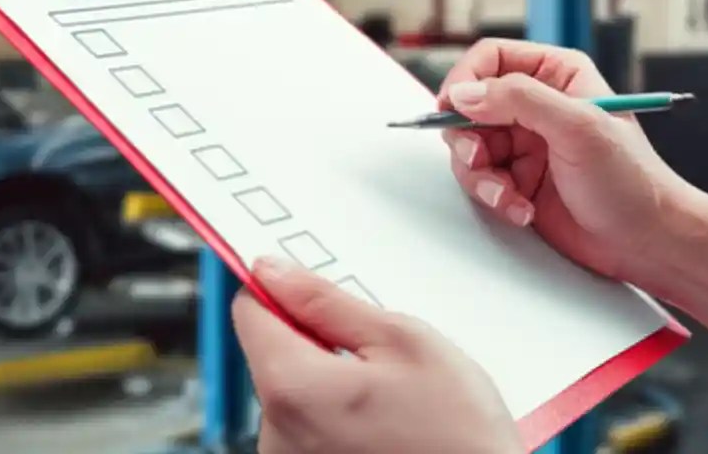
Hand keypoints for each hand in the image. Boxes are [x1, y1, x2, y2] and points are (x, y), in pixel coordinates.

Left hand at [233, 257, 521, 453]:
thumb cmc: (457, 436)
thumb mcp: (404, 342)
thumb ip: (328, 302)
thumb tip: (276, 271)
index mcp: (292, 386)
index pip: (249, 309)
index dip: (281, 288)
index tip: (308, 287)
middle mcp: (275, 432)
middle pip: (273, 352)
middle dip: (317, 341)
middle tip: (379, 354)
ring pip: (293, 391)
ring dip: (330, 382)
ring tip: (389, 400)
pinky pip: (306, 427)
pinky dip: (336, 418)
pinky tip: (381, 427)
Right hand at [437, 39, 691, 284]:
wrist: (645, 241)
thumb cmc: (631, 181)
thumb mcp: (578, 127)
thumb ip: (519, 100)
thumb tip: (465, 94)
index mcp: (557, 75)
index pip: (490, 59)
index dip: (466, 80)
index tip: (455, 108)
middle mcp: (537, 104)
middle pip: (470, 105)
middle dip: (467, 137)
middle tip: (479, 158)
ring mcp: (525, 144)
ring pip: (469, 146)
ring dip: (480, 175)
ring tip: (507, 195)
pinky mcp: (518, 179)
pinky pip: (481, 180)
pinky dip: (492, 197)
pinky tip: (521, 209)